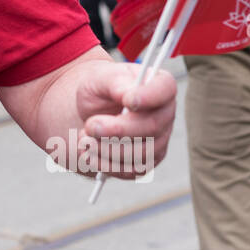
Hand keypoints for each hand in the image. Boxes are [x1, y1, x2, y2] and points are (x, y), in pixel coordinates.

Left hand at [73, 61, 175, 179]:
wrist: (88, 114)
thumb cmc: (99, 91)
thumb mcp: (101, 78)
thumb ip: (116, 82)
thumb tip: (129, 95)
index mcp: (158, 85)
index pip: (165, 88)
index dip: (150, 97)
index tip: (128, 101)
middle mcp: (164, 115)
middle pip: (152, 127)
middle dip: (117, 129)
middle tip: (91, 125)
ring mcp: (158, 141)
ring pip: (140, 154)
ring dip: (106, 148)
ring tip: (84, 137)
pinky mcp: (145, 163)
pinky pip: (129, 171)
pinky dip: (103, 163)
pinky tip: (88, 151)